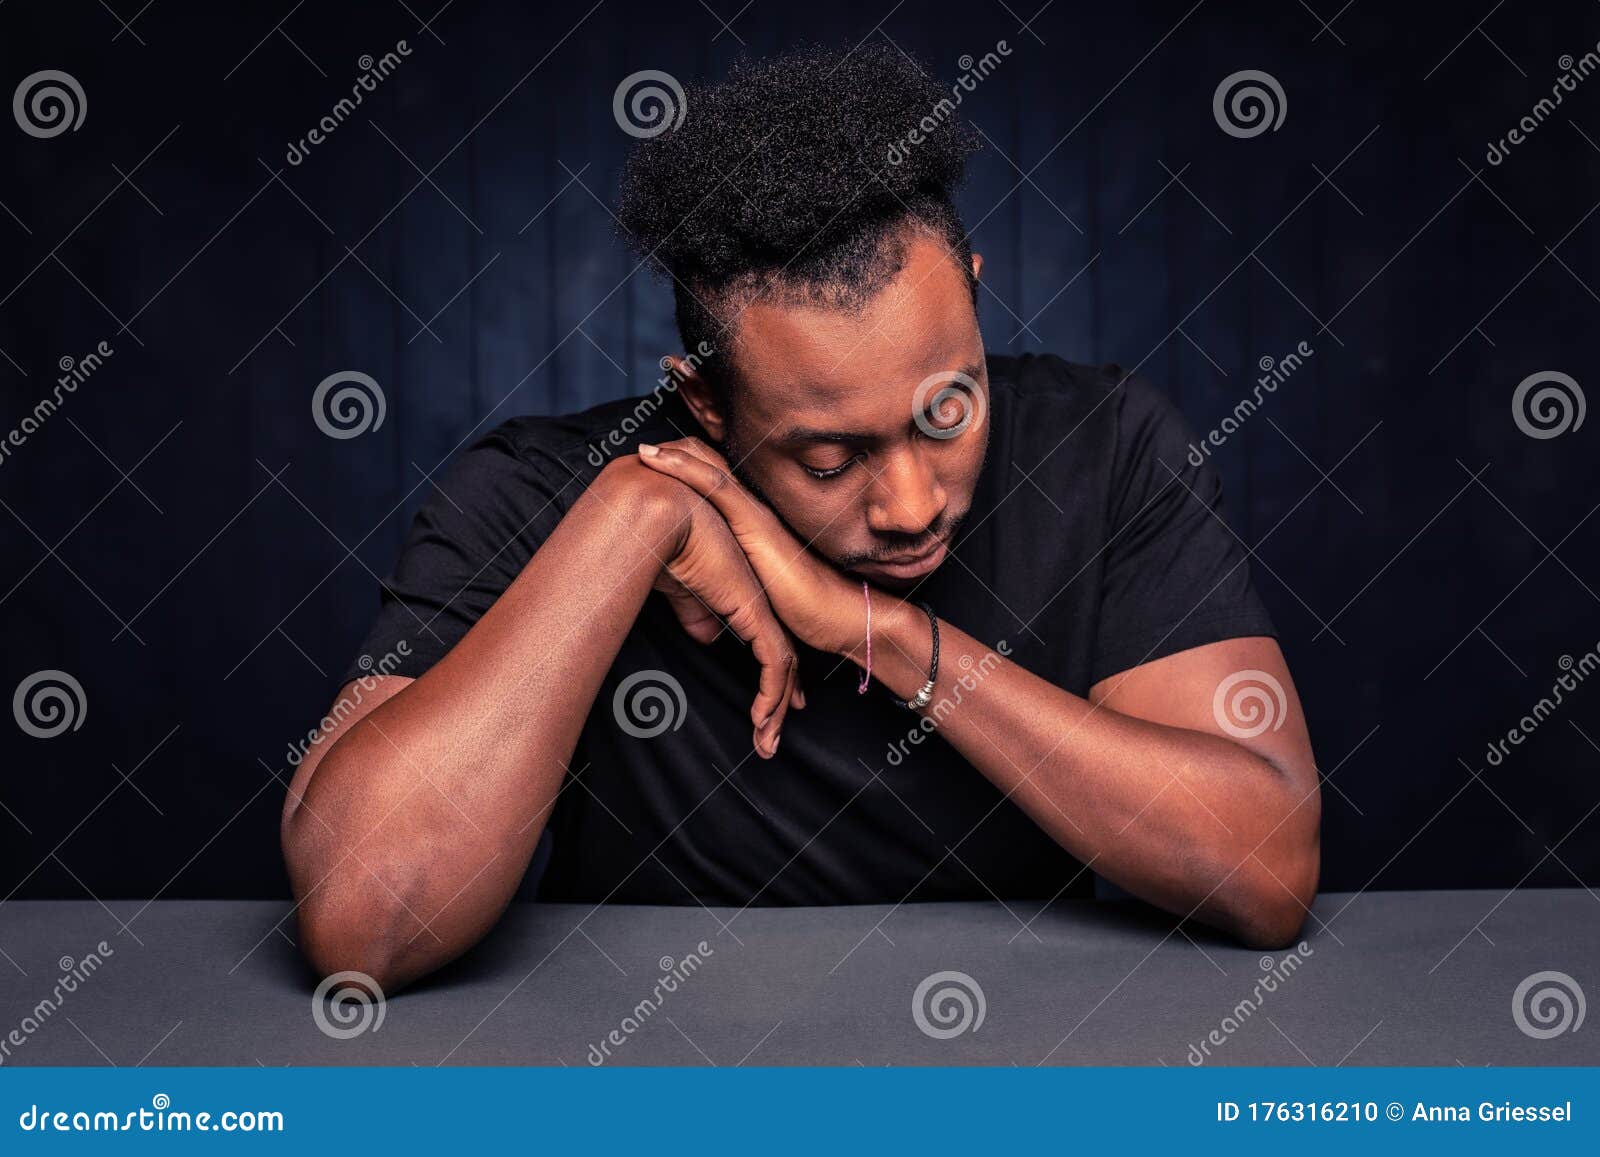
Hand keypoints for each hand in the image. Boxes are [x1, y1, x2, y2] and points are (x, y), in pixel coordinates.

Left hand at [636, 437, 863, 655]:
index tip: (661, 467)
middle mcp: (757, 513)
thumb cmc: (813, 609)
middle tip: (646, 449)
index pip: (721, 490)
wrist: (845, 613)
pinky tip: (657, 460)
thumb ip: (740, 592)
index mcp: (758, 526)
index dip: (692, 473)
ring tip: (643, 450)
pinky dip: (683, 469)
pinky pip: (714, 486)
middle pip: (713, 472)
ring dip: (675, 458)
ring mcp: (756, 515)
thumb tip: (710, 609)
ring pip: (710, 473)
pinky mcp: (755, 525)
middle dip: (681, 457)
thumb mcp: (764, 596)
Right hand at [650, 474, 803, 758]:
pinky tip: (759, 722)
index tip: (767, 705)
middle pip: (781, 657)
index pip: (766, 637)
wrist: (664, 510)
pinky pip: (774, 666)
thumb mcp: (679, 584)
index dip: (771, 674)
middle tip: (772, 734)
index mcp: (741, 589)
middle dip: (780, 699)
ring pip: (783, 668)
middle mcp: (756, 597)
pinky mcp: (755, 611)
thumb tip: (705, 636)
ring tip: (766, 744)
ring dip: (775, 709)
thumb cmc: (661, 537)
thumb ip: (696, 610)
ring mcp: (760, 604)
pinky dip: (771, 697)